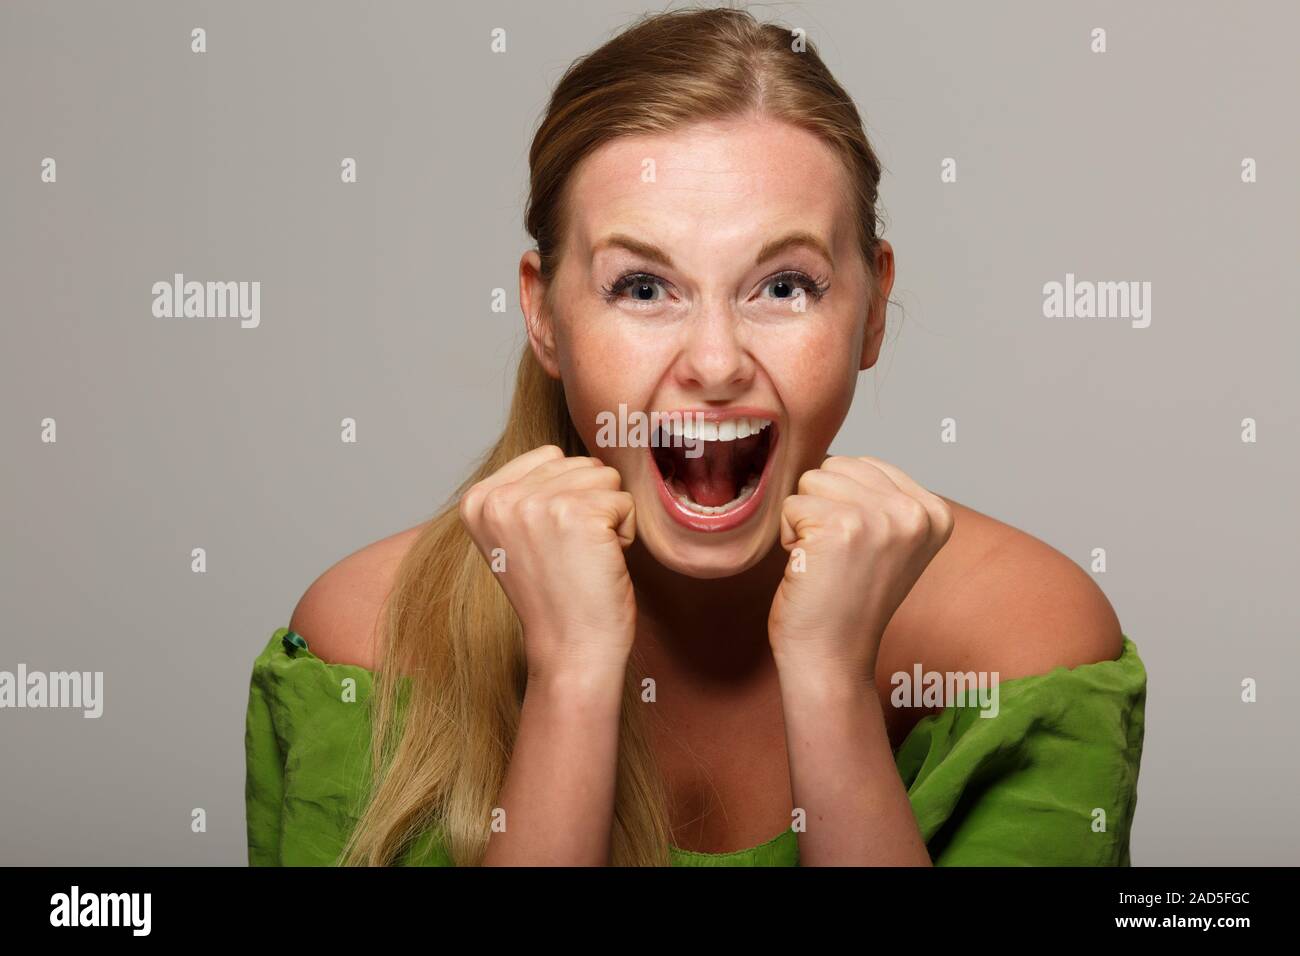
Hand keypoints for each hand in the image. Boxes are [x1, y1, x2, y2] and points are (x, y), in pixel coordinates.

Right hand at [458, 445, 637, 679]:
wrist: (570, 650)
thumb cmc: (555, 596)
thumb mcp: (516, 536)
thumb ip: (526, 491)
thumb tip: (562, 452)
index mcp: (477, 500)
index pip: (549, 455)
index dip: (567, 497)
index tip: (551, 544)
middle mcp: (500, 498)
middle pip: (579, 463)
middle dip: (589, 506)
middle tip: (571, 555)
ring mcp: (537, 504)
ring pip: (605, 478)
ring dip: (608, 518)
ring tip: (585, 557)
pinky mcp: (578, 515)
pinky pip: (624, 500)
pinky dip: (624, 532)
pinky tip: (601, 564)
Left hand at [768, 455, 953, 678]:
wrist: (830, 658)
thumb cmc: (846, 601)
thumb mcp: (888, 542)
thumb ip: (880, 497)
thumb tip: (836, 454)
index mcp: (936, 512)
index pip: (864, 464)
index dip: (844, 505)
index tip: (857, 551)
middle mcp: (917, 512)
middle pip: (836, 466)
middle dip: (822, 508)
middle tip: (836, 558)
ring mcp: (883, 518)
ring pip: (812, 480)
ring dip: (805, 521)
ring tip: (824, 562)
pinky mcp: (843, 527)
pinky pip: (791, 504)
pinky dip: (788, 536)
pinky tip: (810, 569)